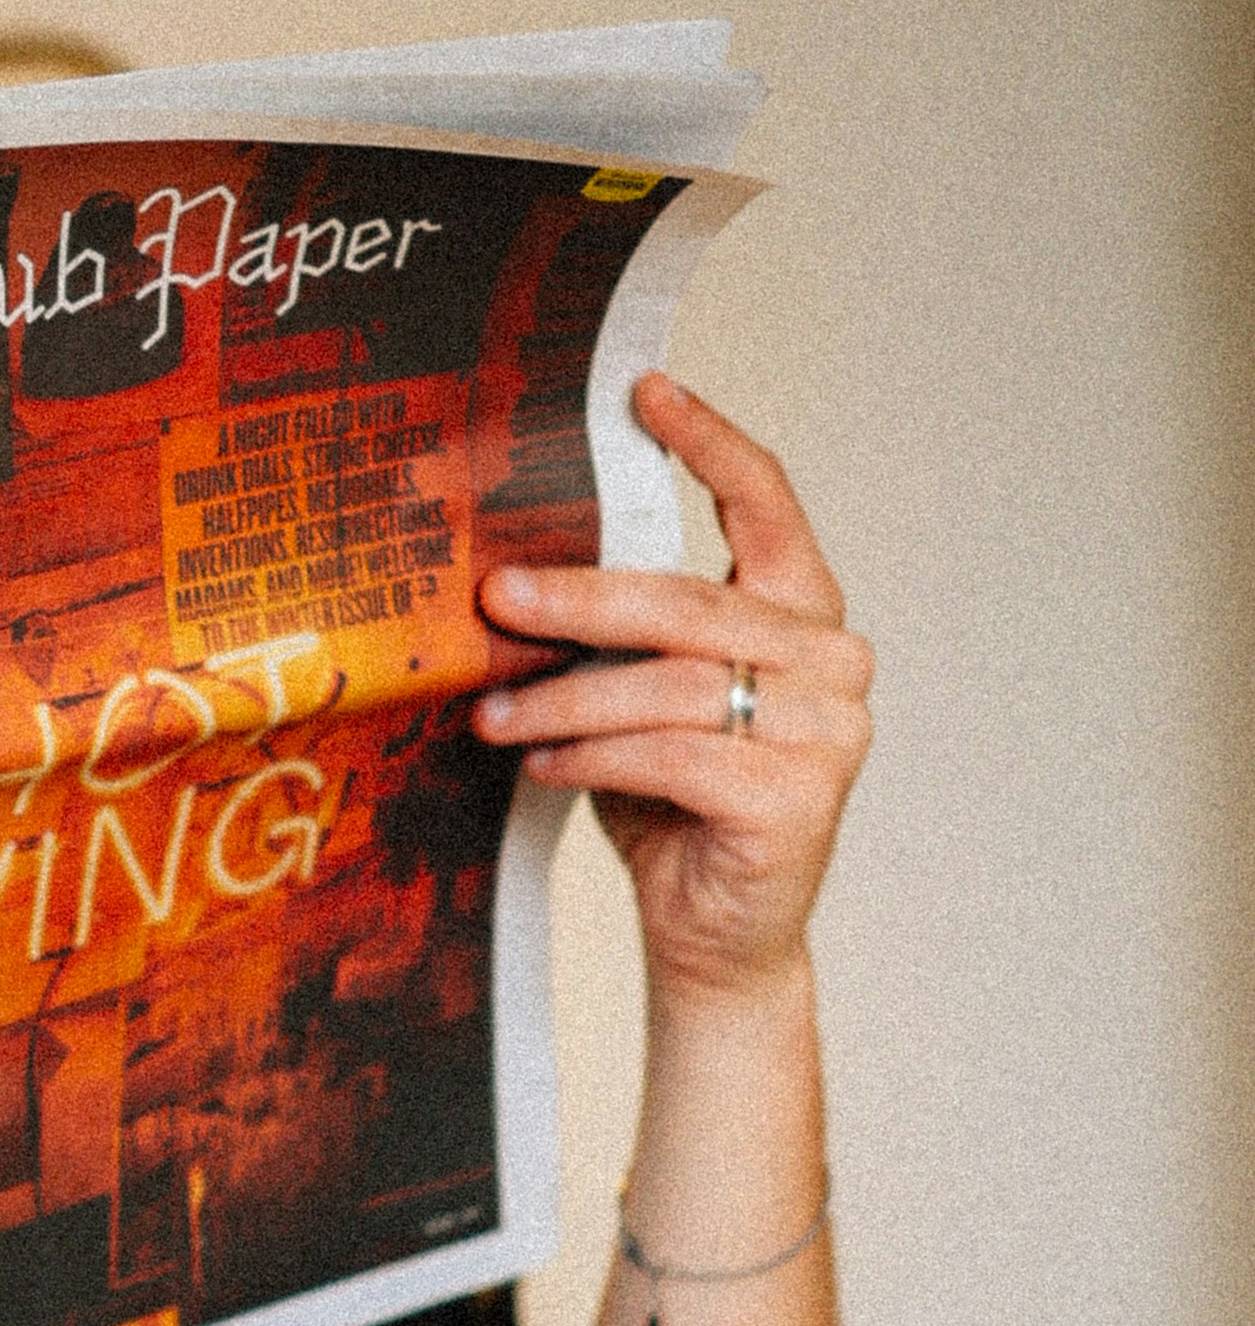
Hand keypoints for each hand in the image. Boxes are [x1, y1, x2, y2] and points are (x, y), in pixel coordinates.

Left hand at [468, 379, 870, 1007]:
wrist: (715, 935)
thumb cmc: (674, 806)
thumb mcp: (644, 699)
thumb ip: (620, 636)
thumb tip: (513, 569)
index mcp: (803, 614)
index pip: (768, 503)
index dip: (708, 440)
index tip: (643, 390)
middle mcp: (833, 660)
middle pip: (688, 602)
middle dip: (578, 597)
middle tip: (495, 595)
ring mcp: (829, 729)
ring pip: (667, 684)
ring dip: (562, 699)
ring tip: (492, 715)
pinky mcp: (798, 797)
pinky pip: (666, 754)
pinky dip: (588, 757)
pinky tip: (539, 766)